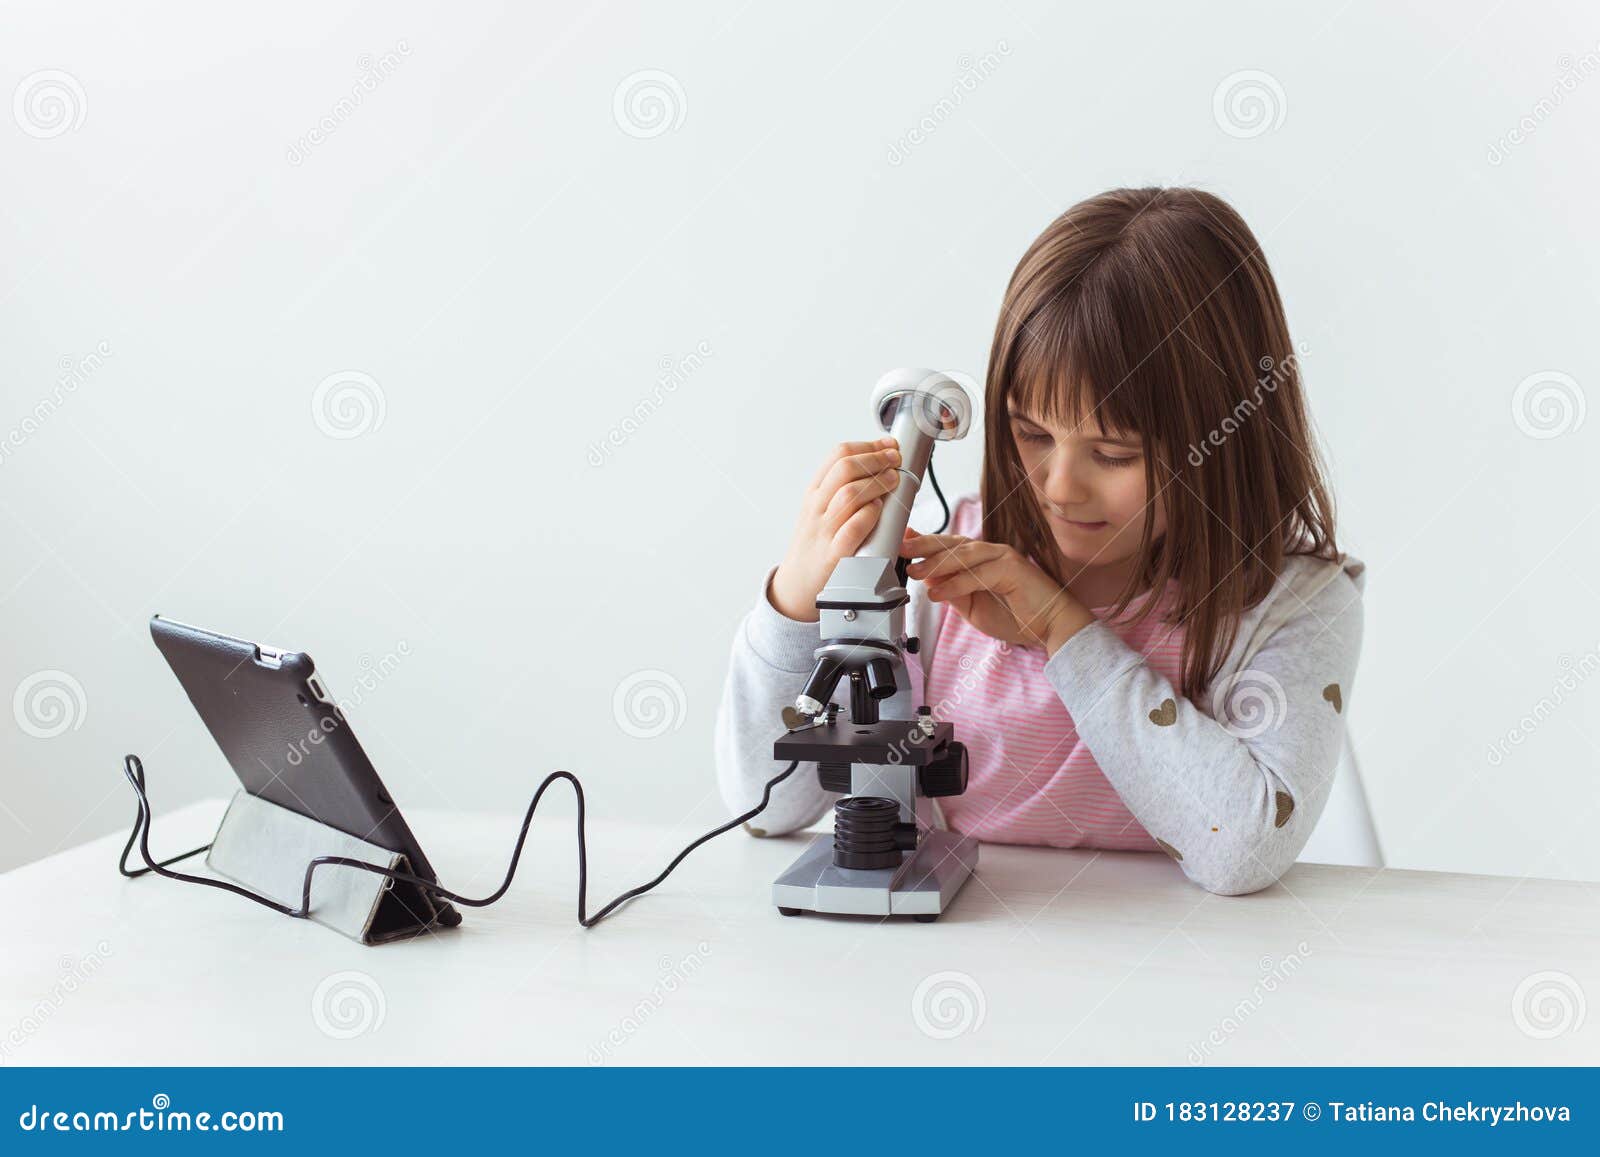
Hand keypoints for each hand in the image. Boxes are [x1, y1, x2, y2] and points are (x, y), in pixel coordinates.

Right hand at [768, 438, 902, 621]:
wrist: (796, 584)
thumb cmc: (816, 544)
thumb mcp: (820, 509)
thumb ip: (843, 488)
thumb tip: (880, 464)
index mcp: (814, 492)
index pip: (839, 455)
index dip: (869, 445)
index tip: (889, 446)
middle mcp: (816, 507)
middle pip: (845, 468)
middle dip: (876, 458)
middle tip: (896, 460)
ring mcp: (824, 530)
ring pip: (849, 494)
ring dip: (877, 482)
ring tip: (894, 479)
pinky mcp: (834, 555)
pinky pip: (852, 529)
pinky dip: (868, 515)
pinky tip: (879, 509)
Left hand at [901, 528, 1094, 654]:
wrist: (1051, 627)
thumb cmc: (1017, 616)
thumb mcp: (973, 607)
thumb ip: (953, 592)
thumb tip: (926, 580)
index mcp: (982, 559)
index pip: (949, 545)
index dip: (925, 541)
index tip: (902, 538)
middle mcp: (991, 553)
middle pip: (953, 543)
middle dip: (924, 544)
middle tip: (900, 548)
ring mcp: (1003, 558)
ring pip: (963, 555)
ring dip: (936, 563)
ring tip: (914, 572)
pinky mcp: (1012, 569)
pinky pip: (978, 574)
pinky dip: (956, 583)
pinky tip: (938, 592)